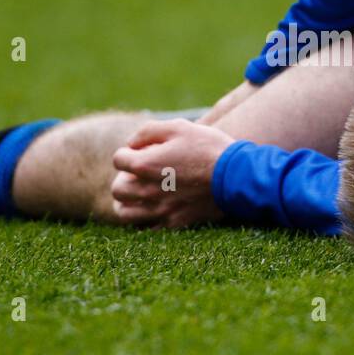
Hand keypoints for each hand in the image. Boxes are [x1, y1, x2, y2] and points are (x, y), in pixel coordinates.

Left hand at [110, 118, 234, 227]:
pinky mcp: (175, 222)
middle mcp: (148, 191)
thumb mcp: (178, 126)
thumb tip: (131, 144)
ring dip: (128, 202)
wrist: (236, 176)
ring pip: (126, 213)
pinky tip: (156, 208)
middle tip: (139, 173)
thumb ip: (148, 132)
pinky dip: (145, 219)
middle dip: (124, 178)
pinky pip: (147, 228)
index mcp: (145, 165)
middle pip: (117, 190)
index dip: (129, 152)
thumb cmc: (208, 147)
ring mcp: (161, 209)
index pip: (118, 159)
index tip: (143, 151)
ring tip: (139, 193)